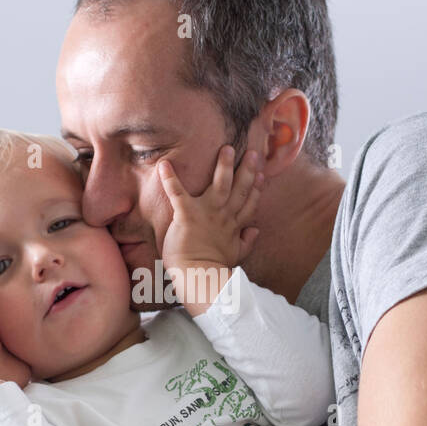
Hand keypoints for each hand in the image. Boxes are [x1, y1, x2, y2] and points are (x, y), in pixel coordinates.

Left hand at [157, 144, 263, 313]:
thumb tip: (256, 231)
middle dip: (247, 170)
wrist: (198, 276)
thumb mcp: (235, 255)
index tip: (262, 174)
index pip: (249, 203)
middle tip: (254, 152)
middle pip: (240, 189)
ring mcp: (206, 214)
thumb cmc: (213, 268)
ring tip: (227, 149)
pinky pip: (178, 193)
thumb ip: (246, 242)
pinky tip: (164, 164)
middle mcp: (223, 216)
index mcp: (233, 225)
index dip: (257, 188)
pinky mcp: (187, 215)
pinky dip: (170, 178)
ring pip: (220, 184)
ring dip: (224, 166)